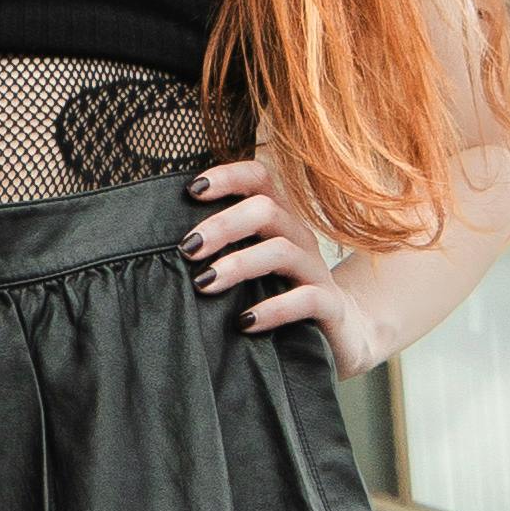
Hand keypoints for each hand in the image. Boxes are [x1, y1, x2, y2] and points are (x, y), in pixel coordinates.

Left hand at [185, 150, 386, 379]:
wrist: (342, 334)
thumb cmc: (280, 294)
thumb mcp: (252, 267)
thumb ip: (222, 249)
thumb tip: (167, 245)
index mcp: (279, 221)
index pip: (259, 178)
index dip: (228, 176)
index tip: (192, 190)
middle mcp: (299, 237)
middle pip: (266, 209)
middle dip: (222, 226)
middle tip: (187, 249)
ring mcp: (316, 271)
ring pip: (281, 251)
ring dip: (238, 264)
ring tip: (204, 284)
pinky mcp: (329, 306)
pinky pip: (306, 299)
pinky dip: (274, 308)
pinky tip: (245, 322)